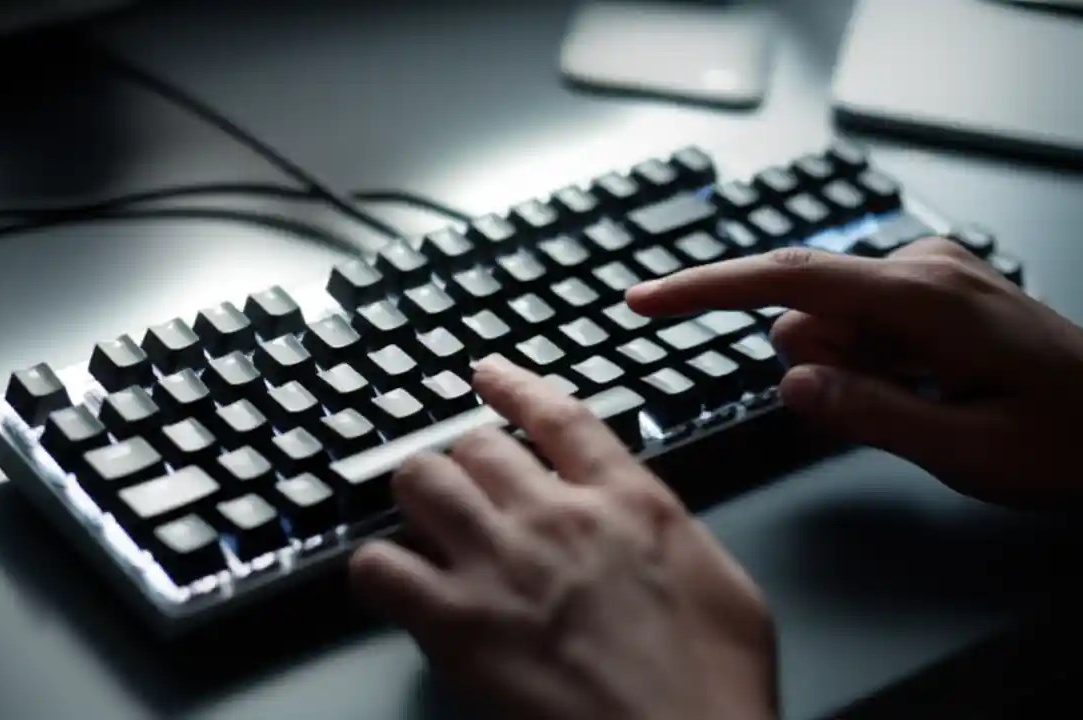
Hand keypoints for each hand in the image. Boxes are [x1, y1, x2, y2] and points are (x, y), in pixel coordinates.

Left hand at [349, 356, 776, 719]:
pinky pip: (378, 566)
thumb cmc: (714, 688)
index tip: (488, 375)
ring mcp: (500, 563)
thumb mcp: (724, 584)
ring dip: (419, 497)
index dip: (513, 387)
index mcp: (628, 502)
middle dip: (467, 464)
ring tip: (426, 523)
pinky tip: (393, 583)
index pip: (557, 415)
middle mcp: (557, 517)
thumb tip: (645, 523)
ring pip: (421, 480)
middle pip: (476, 444)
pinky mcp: (456, 623)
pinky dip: (376, 570)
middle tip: (467, 491)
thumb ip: (671, 534)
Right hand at [627, 239, 1082, 507]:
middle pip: (810, 312)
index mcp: (926, 299)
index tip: (643, 302)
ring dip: (856, 371)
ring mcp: (928, 273)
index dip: (706, 291)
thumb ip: (871, 414)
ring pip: (836, 325)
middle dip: (824, 367)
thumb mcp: (967, 450)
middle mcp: (922, 269)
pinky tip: (933, 386)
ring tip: (930, 402)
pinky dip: (875, 363)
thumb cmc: (1069, 438)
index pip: (791, 283)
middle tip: (900, 410)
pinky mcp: (930, 286)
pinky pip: (863, 324)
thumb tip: (789, 380)